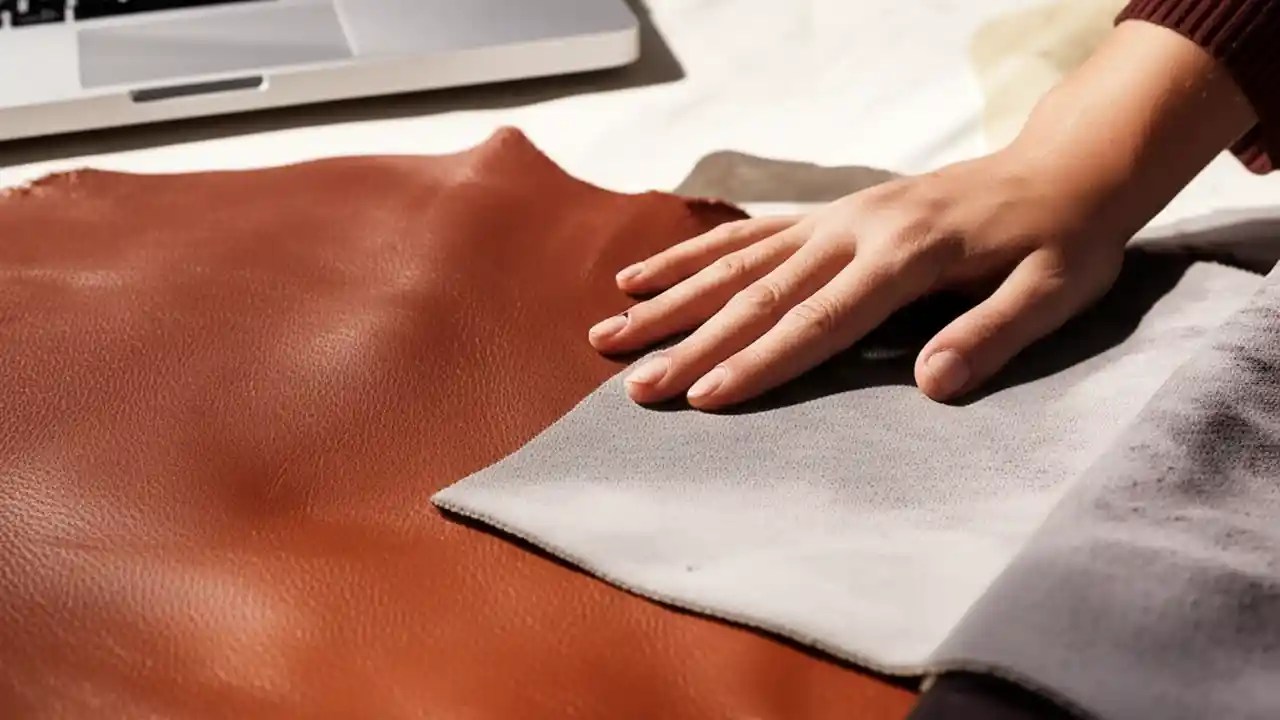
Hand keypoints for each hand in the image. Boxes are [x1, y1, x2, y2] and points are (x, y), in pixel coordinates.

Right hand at [588, 149, 1125, 407]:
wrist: (1062, 168)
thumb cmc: (1062, 239)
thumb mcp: (1055, 291)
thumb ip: (993, 334)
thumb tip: (934, 386)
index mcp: (907, 256)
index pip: (820, 319)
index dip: (760, 362)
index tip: (703, 398)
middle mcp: (856, 231)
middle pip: (760, 294)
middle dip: (692, 343)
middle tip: (635, 386)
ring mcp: (835, 217)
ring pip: (737, 261)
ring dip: (671, 298)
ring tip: (610, 331)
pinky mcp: (828, 214)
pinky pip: (747, 234)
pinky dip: (692, 256)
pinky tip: (644, 274)